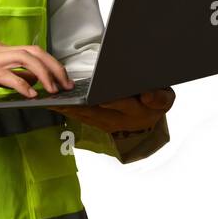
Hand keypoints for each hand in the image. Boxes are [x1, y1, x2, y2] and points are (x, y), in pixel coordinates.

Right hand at [0, 41, 73, 103]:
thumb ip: (7, 76)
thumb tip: (32, 83)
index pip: (32, 51)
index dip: (52, 64)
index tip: (64, 78)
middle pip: (35, 52)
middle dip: (55, 68)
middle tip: (66, 84)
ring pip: (26, 60)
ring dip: (44, 75)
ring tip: (53, 91)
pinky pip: (8, 76)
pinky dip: (23, 85)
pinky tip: (31, 96)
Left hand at [50, 87, 175, 133]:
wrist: (151, 117)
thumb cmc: (155, 102)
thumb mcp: (164, 99)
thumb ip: (158, 97)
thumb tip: (147, 95)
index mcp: (135, 111)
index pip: (120, 104)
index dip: (108, 100)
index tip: (95, 96)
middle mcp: (118, 120)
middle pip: (95, 112)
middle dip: (77, 105)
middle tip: (61, 98)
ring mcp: (106, 123)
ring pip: (84, 115)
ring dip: (68, 109)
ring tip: (52, 100)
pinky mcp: (97, 122)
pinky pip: (80, 116)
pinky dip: (67, 110)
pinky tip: (55, 103)